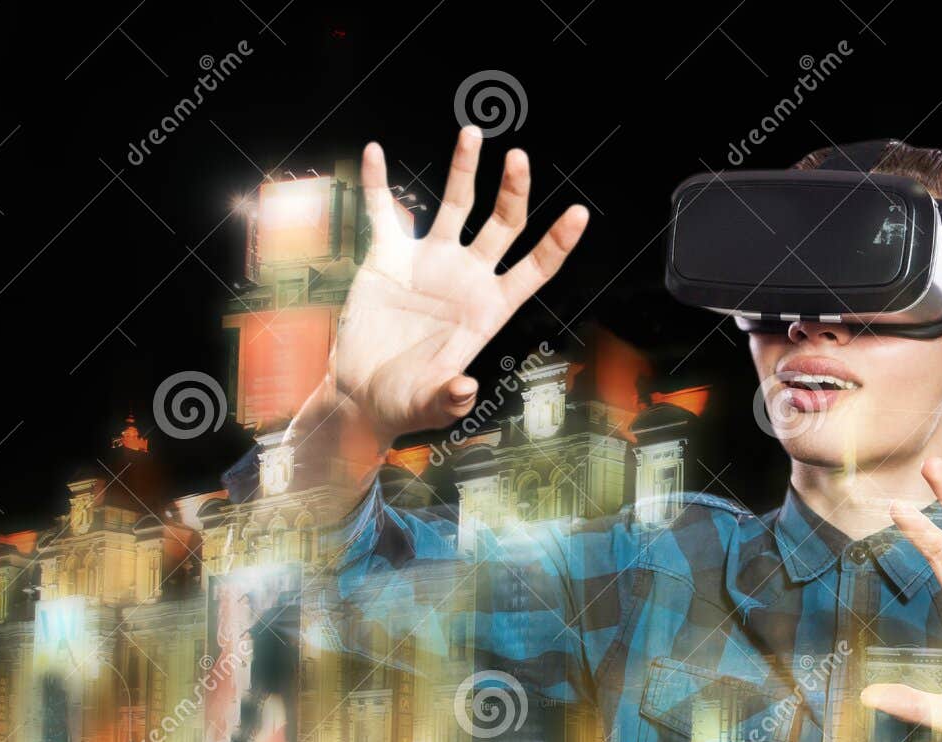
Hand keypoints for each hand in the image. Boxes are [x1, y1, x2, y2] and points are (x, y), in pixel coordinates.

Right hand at [292, 126, 588, 453]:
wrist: (362, 394)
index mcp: (489, 310)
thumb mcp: (430, 409)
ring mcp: (430, 262)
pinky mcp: (389, 257)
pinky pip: (385, 211)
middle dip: (513, 191)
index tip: (578, 214)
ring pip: (456, 204)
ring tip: (473, 132)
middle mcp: (466, 277)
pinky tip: (376, 153)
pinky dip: (379, 183)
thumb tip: (465, 389)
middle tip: (518, 158)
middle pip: (502, 224)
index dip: (557, 243)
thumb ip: (450, 399)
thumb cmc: (404, 404)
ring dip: (465, 169)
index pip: (534, 269)